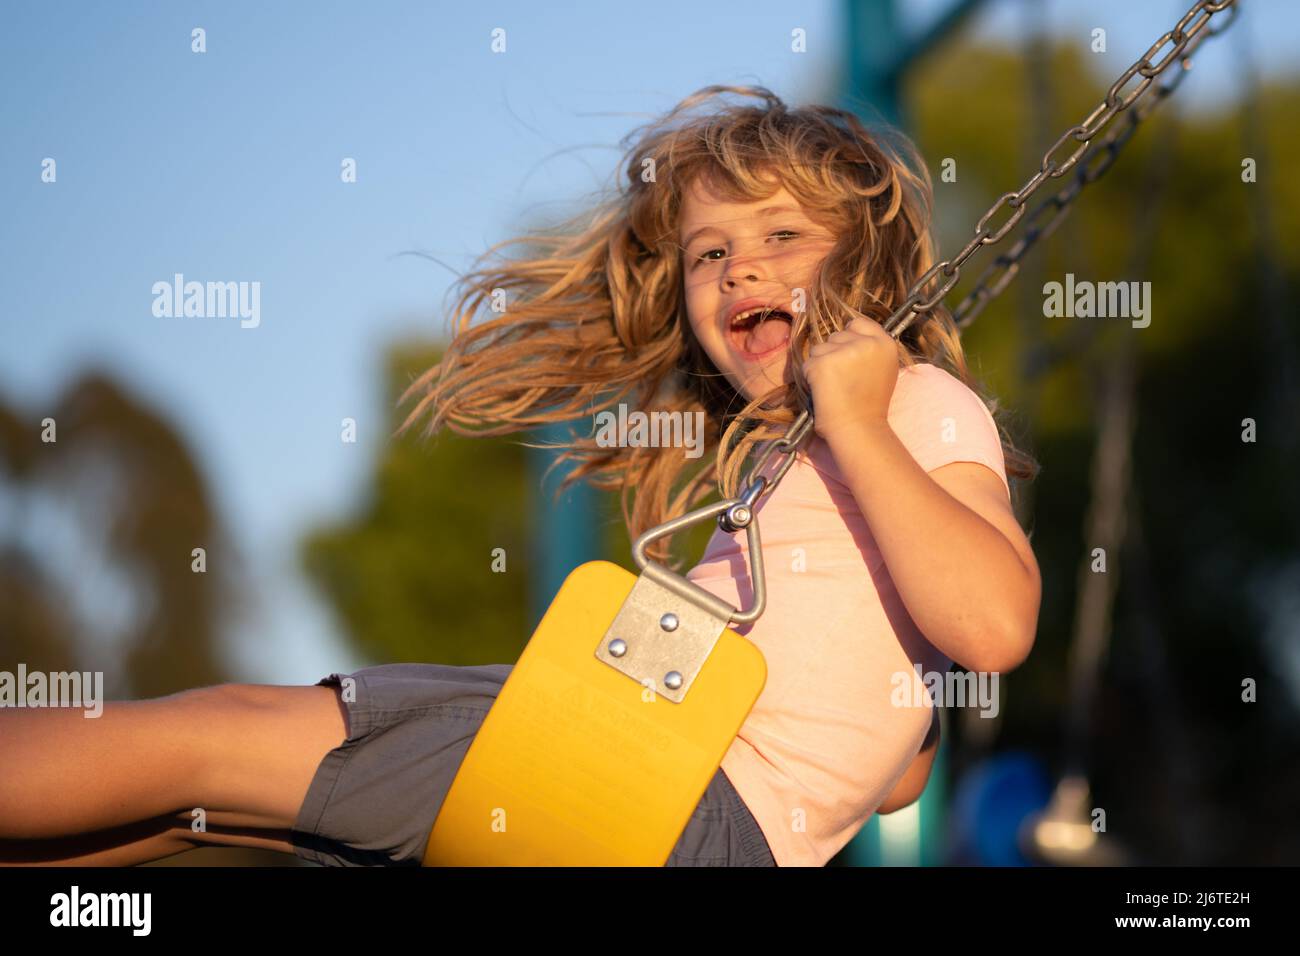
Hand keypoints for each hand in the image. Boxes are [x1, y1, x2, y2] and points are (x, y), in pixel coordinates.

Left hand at [804, 317, 899, 440]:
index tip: (848, 354)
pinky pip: (808, 363)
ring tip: (834, 387)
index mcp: (885, 343)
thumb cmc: (869, 405)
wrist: (859, 429)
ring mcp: (843, 351)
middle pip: (836, 335)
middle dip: (834, 352)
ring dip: (821, 364)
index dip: (849, 336)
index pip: (858, 322)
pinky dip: (811, 377)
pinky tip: (824, 392)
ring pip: (819, 348)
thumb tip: (850, 335)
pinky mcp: (823, 363)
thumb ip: (871, 349)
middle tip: (843, 379)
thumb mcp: (883, 370)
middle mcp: (866, 342)